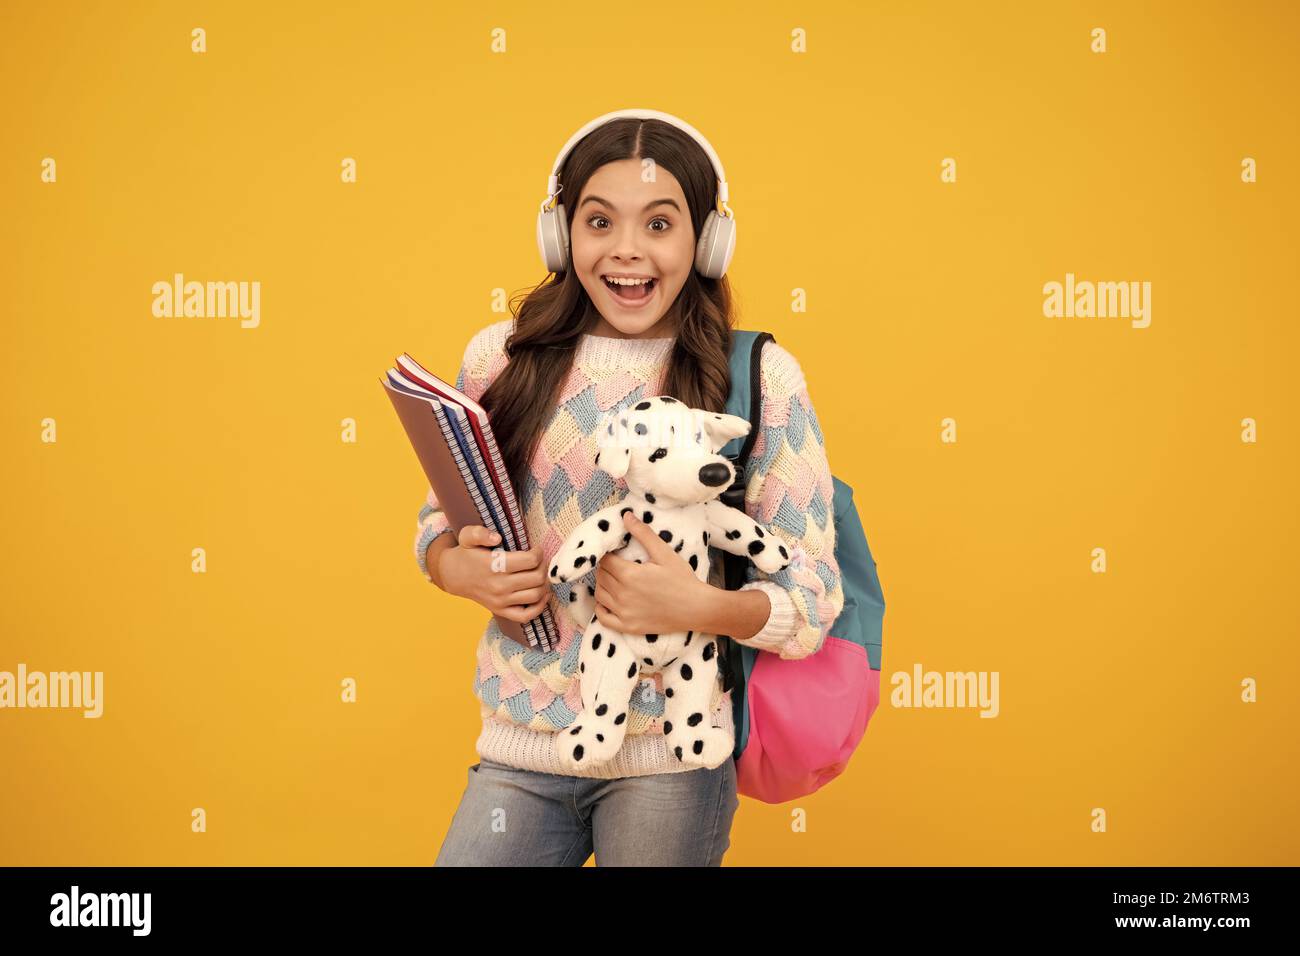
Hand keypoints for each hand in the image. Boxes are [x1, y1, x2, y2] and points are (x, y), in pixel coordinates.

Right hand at [439, 525, 549, 623]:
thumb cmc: (465, 554)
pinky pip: (526, 615)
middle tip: (540, 560)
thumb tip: (497, 537)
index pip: (530, 561)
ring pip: (536, 595)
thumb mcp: (467, 537)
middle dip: (543, 566)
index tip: (536, 549)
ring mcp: (501, 601)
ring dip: (544, 583)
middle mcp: (499, 585)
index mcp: (494, 565)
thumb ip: (480, 533)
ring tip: (540, 574)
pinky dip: (539, 607)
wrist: (452, 577)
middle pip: (537, 577)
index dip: (538, 553)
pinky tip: (541, 594)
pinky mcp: (501, 611)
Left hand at [593, 512, 706, 634]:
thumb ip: (643, 534)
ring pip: (600, 595)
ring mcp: (624, 613)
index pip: (604, 560)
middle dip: (606, 568)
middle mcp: (622, 595)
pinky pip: (604, 618)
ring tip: (615, 579)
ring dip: (603, 585)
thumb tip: (626, 516)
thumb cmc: (683, 580)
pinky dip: (601, 608)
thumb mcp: (664, 553)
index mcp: (629, 575)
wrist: (697, 609)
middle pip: (601, 576)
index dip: (608, 554)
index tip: (616, 553)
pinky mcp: (628, 627)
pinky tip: (608, 601)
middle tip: (617, 564)